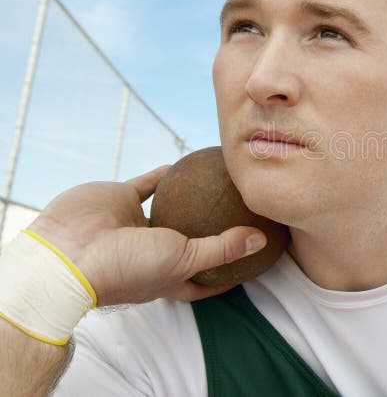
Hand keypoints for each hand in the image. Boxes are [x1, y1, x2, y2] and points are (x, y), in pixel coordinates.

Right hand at [26, 165, 267, 305]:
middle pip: (189, 243)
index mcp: (166, 278)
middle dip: (211, 233)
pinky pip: (148, 183)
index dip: (225, 278)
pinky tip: (187, 161)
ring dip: (190, 198)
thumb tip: (261, 240)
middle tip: (240, 217)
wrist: (69, 253)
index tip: (252, 267)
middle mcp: (152, 253)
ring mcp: (135, 226)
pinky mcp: (120, 200)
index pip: (203, 282)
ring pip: (171, 209)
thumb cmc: (128, 267)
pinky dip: (164, 173)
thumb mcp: (185, 261)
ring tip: (220, 184)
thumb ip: (223, 248)